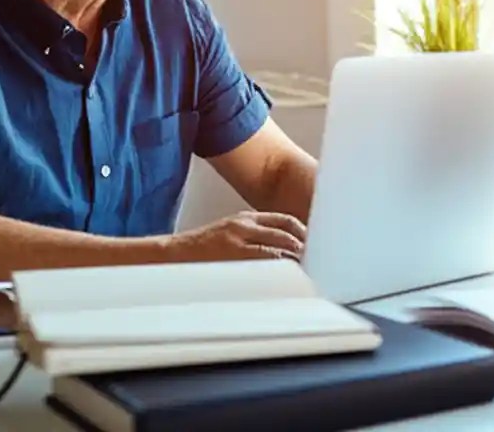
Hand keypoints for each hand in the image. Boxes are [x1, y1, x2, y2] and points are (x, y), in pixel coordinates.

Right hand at [164, 211, 306, 262]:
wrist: (176, 253)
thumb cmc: (204, 248)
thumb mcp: (232, 232)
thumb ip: (256, 236)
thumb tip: (286, 248)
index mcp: (246, 217)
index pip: (285, 220)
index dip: (304, 232)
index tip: (316, 243)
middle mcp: (245, 225)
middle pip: (286, 233)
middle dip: (304, 246)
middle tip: (318, 259)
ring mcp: (238, 240)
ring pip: (278, 248)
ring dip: (295, 259)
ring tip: (308, 270)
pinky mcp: (232, 255)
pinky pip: (264, 261)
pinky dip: (279, 267)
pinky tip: (288, 276)